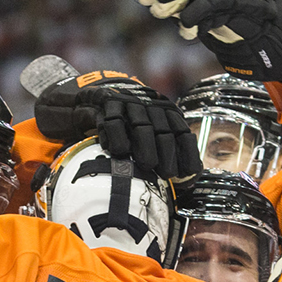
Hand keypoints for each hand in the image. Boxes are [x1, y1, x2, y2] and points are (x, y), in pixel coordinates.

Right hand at [33, 71, 201, 181]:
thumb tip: (185, 181)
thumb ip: (163, 153)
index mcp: (164, 112)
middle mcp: (149, 104)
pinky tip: (117, 151)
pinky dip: (115, 136)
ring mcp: (128, 101)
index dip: (187, 153)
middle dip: (167, 153)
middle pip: (163, 129)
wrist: (93, 100)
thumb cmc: (124, 128)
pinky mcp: (106, 101)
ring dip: (145, 146)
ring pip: (140, 124)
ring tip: (148, 165)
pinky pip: (112, 120)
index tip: (188, 173)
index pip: (181, 132)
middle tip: (168, 174)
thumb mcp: (146, 136)